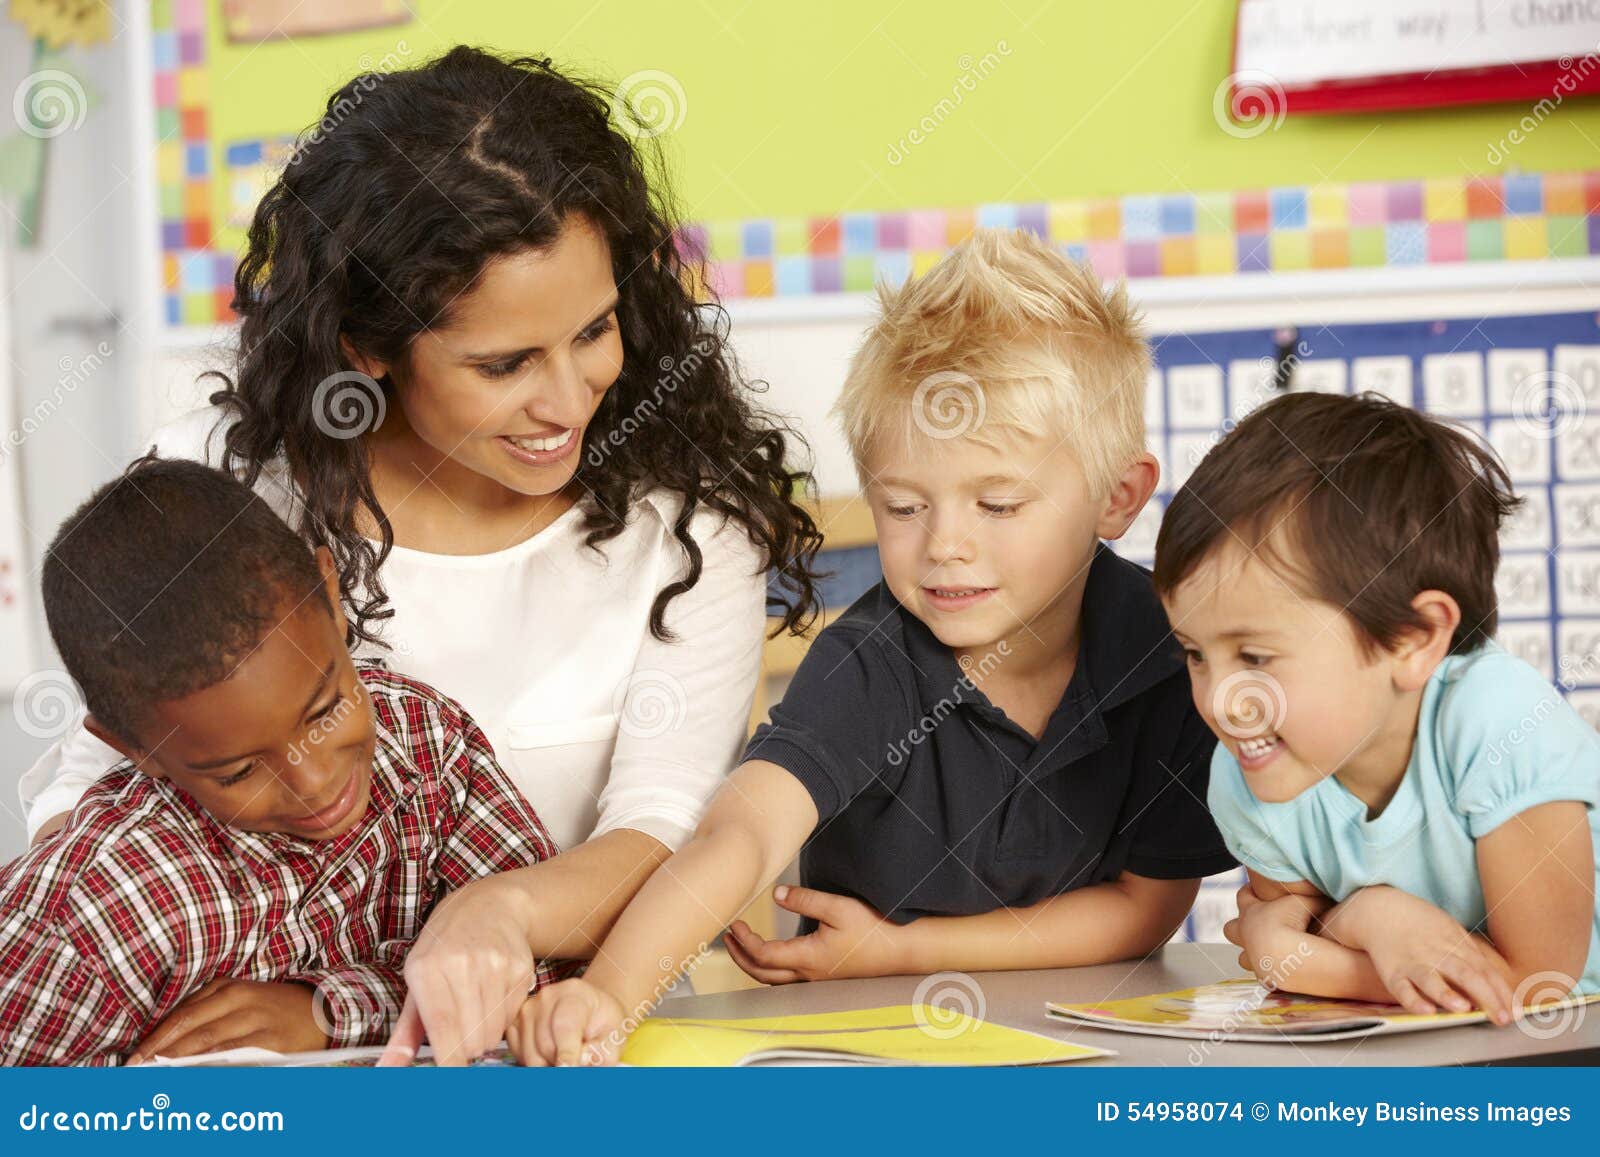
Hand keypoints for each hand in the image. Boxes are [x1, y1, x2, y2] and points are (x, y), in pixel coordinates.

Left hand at [127, 979, 327, 1063]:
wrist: (320, 1010)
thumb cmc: (271, 1007)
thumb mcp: (239, 999)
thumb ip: (206, 1014)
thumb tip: (165, 1043)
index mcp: (227, 987)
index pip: (181, 1014)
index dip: (154, 1038)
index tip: (133, 1059)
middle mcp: (240, 999)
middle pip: (189, 1026)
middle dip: (158, 1051)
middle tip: (136, 1070)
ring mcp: (256, 1018)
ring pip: (207, 1041)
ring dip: (178, 1060)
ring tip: (156, 1075)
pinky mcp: (271, 1040)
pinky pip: (235, 1054)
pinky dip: (212, 1065)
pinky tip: (194, 1074)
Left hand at [378, 875, 537, 1066]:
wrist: (487, 906)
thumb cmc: (444, 948)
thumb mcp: (417, 981)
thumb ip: (404, 1034)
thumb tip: (386, 1070)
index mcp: (427, 970)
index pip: (443, 1029)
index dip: (450, 1061)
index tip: (451, 1076)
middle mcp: (461, 965)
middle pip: (472, 1039)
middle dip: (466, 1047)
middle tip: (460, 1032)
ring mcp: (494, 965)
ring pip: (494, 1032)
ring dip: (485, 1033)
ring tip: (476, 1009)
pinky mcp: (520, 968)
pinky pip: (512, 1016)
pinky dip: (502, 1017)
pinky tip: (493, 995)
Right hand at [504, 979, 626, 1066]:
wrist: (589, 1007)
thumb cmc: (602, 1022)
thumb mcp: (614, 1034)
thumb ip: (602, 1051)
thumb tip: (580, 1061)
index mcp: (575, 993)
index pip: (565, 1026)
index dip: (566, 1053)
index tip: (567, 1070)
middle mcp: (546, 997)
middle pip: (547, 1046)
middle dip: (562, 1064)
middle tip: (578, 1063)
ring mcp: (527, 1008)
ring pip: (531, 1055)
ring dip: (549, 1066)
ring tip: (566, 1055)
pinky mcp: (514, 1022)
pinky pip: (520, 1055)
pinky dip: (535, 1062)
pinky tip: (550, 1053)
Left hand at [723, 885, 908, 983]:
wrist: (903, 950)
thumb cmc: (875, 929)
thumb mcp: (839, 907)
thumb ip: (805, 900)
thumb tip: (776, 894)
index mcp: (809, 958)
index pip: (764, 955)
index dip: (744, 941)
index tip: (734, 924)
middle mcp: (809, 974)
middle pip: (762, 973)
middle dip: (740, 956)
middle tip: (727, 937)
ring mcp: (817, 978)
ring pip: (774, 979)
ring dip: (753, 963)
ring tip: (741, 945)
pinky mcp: (825, 975)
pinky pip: (788, 978)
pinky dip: (770, 969)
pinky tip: (772, 955)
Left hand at [1225, 886, 1329, 980]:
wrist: (1283, 953)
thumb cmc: (1290, 923)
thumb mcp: (1303, 902)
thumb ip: (1309, 898)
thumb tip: (1322, 898)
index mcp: (1250, 911)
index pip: (1243, 896)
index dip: (1250, 891)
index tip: (1257, 890)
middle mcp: (1244, 934)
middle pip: (1230, 929)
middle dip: (1239, 927)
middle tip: (1258, 926)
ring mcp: (1250, 957)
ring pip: (1241, 958)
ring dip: (1252, 955)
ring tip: (1269, 953)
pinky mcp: (1261, 976)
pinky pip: (1261, 974)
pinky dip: (1270, 972)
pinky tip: (1284, 970)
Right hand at [1325, 888, 1513, 1022]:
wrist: (1381, 910)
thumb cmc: (1422, 927)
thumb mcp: (1452, 933)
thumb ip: (1472, 959)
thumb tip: (1496, 988)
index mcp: (1456, 945)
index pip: (1485, 971)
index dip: (1502, 992)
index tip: (1514, 1012)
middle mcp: (1437, 954)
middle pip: (1466, 975)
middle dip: (1487, 997)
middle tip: (1501, 1018)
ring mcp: (1413, 962)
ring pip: (1432, 979)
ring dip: (1447, 994)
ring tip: (1463, 1008)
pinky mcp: (1392, 971)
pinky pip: (1402, 988)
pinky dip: (1413, 1000)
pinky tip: (1426, 1010)